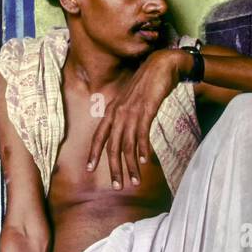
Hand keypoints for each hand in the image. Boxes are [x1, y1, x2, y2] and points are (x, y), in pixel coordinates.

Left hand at [86, 49, 186, 188]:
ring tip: (135, 181)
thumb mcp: (131, 100)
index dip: (94, 153)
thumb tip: (125, 131)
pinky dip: (143, 148)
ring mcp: (131, 111)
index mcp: (112, 111)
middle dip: (115, 168)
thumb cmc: (147, 83)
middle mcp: (118, 112)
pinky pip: (142, 134)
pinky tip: (145, 161)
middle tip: (118, 186)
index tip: (90, 169)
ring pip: (127, 145)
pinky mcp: (146, 109)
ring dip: (131, 165)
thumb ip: (125, 115)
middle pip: (112, 146)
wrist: (162, 65)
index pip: (99, 136)